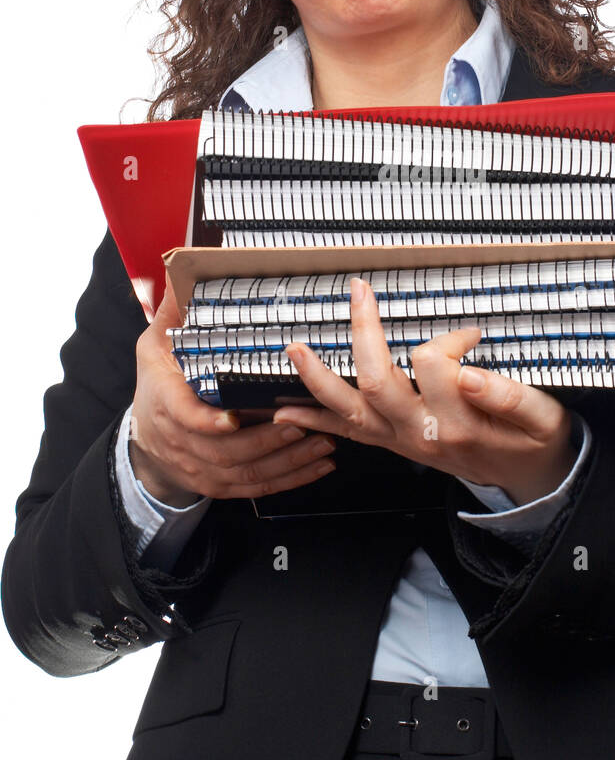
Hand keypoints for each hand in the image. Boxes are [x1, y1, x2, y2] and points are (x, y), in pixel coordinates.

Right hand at [128, 278, 337, 506]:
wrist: (145, 439)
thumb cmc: (157, 385)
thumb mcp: (156, 345)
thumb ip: (173, 313)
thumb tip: (180, 272)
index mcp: (167, 404)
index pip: (186, 418)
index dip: (208, 422)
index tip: (234, 418)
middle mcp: (184, 443)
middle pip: (226, 451)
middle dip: (267, 440)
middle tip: (303, 423)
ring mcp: (203, 468)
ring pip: (246, 472)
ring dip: (287, 462)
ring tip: (323, 443)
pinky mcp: (221, 483)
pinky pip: (257, 487)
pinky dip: (290, 480)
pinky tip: (318, 466)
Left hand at [272, 277, 577, 505]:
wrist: (526, 479)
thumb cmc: (532, 442)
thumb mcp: (542, 419)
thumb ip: (508, 397)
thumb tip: (470, 373)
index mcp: (459, 423)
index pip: (434, 364)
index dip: (450, 339)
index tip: (471, 334)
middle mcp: (423, 433)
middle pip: (377, 380)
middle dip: (363, 332)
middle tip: (359, 294)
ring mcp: (402, 440)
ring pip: (350, 410)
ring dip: (318, 379)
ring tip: (296, 350)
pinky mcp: (393, 443)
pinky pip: (348, 433)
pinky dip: (315, 421)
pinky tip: (287, 411)